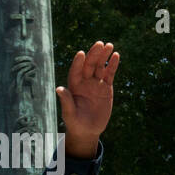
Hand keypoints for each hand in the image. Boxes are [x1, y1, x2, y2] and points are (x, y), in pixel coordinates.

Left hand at [57, 41, 118, 158]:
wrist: (87, 131)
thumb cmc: (75, 123)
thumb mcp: (69, 114)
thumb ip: (66, 101)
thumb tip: (58, 89)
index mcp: (73, 87)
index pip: (75, 72)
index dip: (77, 63)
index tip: (81, 54)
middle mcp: (84, 83)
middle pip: (89, 66)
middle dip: (93, 55)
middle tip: (99, 44)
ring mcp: (95, 84)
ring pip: (100, 67)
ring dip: (104, 56)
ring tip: (109, 46)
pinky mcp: (106, 88)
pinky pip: (109, 74)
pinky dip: (112, 65)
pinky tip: (115, 55)